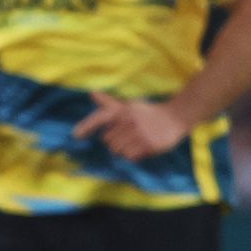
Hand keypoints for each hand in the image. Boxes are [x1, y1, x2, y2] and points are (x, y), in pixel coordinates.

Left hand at [73, 92, 189, 160]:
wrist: (175, 117)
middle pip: (108, 140)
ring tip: (136, 141)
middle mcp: (129, 121)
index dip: (86, 126)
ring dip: (124, 150)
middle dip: (115, 141)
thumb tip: (92, 93)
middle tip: (129, 136)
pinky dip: (134, 155)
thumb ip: (109, 103)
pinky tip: (142, 146)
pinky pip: (131, 156)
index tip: (75, 135)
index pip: (100, 116)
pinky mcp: (149, 144)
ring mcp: (139, 133)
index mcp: (123, 110)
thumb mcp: (129, 106)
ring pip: (118, 150)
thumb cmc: (148, 113)